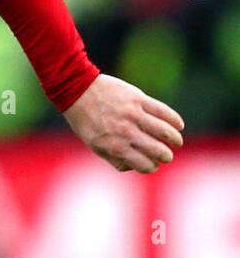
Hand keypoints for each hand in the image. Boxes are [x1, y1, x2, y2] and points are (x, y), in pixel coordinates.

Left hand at [63, 73, 182, 172]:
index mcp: (115, 147)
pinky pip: (163, 111)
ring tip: (177, 141)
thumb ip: (114, 157)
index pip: (144, 164)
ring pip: (164, 131)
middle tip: (167, 155)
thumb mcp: (95, 145)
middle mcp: (126, 133)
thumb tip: (133, 166)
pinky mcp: (138, 99)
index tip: (154, 164)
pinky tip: (179, 125)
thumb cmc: (85, 120)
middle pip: (157, 150)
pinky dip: (174, 120)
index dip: (152, 167)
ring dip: (175, 139)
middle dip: (166, 156)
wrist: (78, 91)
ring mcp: (133, 115)